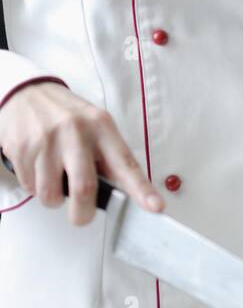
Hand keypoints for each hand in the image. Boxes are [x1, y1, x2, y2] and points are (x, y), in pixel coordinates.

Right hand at [0, 81, 164, 224]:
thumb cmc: (67, 116)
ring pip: (51, 195)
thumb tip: (123, 193)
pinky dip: (35, 187)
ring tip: (55, 179)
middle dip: (82, 214)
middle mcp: (75, 132)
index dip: (141, 189)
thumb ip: (107, 157)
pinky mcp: (23, 150)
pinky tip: (38, 167)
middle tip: (81, 214)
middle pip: (85, 189)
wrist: (27, 93)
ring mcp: (47, 141)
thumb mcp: (95, 126)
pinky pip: (31, 188)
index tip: (155, 206)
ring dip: (54, 199)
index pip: (125, 162)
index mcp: (101, 126)